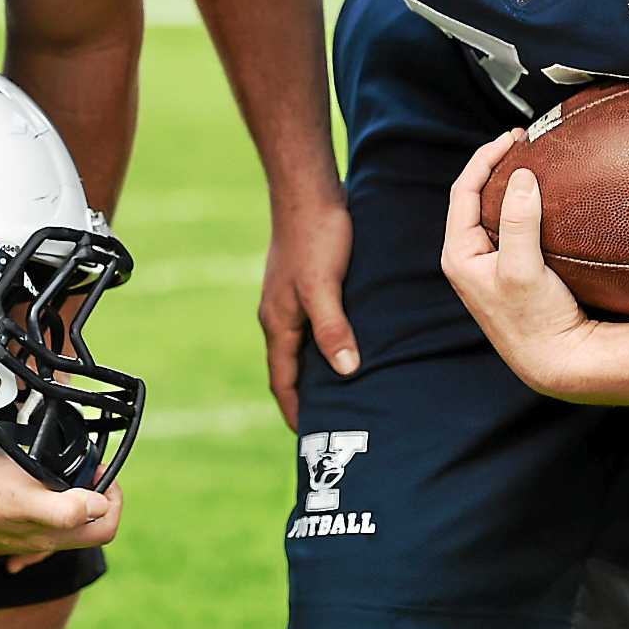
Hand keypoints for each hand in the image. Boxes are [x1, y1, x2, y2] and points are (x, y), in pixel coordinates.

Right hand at [0, 440, 120, 568]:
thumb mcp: (24, 492)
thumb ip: (66, 509)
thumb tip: (99, 507)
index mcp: (49, 535)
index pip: (106, 527)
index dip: (112, 497)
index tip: (100, 469)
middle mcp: (37, 539)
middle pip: (89, 524)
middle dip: (96, 492)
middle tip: (86, 464)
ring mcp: (19, 531)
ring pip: (63, 517)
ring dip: (72, 491)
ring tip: (63, 466)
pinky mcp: (5, 518)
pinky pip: (36, 514)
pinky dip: (46, 498)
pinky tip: (39, 485)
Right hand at [259, 195, 360, 431]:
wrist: (308, 190)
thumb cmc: (315, 235)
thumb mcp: (324, 285)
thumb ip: (332, 327)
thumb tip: (345, 371)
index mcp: (278, 322)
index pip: (282, 381)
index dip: (296, 411)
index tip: (312, 438)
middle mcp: (280, 314)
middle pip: (290, 368)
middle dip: (305, 397)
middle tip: (332, 423)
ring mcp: (291, 298)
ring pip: (301, 346)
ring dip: (316, 370)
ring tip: (343, 392)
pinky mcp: (305, 282)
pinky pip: (312, 325)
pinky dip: (325, 343)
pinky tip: (349, 343)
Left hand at [440, 131, 600, 400]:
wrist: (558, 363)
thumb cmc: (535, 322)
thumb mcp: (523, 269)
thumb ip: (519, 222)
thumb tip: (520, 177)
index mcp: (458, 254)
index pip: (464, 191)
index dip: (486, 158)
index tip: (513, 139)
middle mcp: (469, 258)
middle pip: (477, 198)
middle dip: (499, 167)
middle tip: (526, 145)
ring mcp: (491, 266)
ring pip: (497, 213)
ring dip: (513, 187)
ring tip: (536, 163)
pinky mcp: (513, 272)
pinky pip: (515, 228)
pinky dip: (527, 208)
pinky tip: (548, 201)